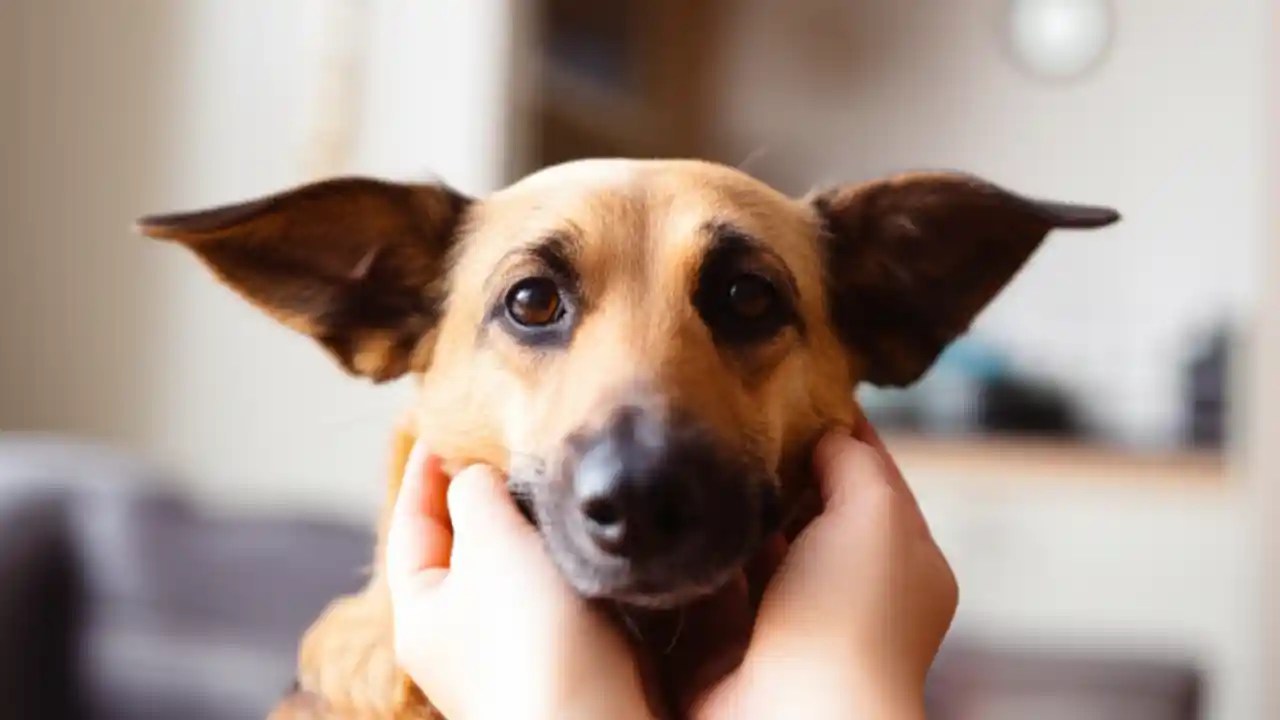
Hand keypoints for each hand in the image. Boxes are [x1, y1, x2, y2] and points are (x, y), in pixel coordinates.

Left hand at [385, 443, 654, 719]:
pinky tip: (581, 542)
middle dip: (482, 497)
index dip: (424, 470)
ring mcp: (507, 654)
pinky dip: (558, 562)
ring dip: (526, 528)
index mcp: (419, 612)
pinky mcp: (558, 663)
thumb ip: (475, 493)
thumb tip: (474, 474)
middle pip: (459, 547)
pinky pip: (549, 596)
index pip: (409, 525)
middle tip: (506, 446)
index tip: (446, 425)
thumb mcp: (489, 542)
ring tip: (549, 484)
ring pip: (509, 571)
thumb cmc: (528, 636)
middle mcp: (456, 639)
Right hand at [689, 421, 958, 719]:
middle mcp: (846, 592)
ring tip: (697, 452)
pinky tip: (676, 511)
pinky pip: (708, 584)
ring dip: (730, 509)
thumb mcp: (879, 513)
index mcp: (902, 562)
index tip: (798, 383)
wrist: (796, 714)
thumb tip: (824, 434)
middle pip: (809, 509)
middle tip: (733, 413)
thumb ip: (855, 462)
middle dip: (776, 466)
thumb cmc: (852, 612)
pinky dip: (694, 555)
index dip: (841, 430)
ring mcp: (787, 621)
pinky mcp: (730, 646)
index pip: (873, 478)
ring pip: (754, 545)